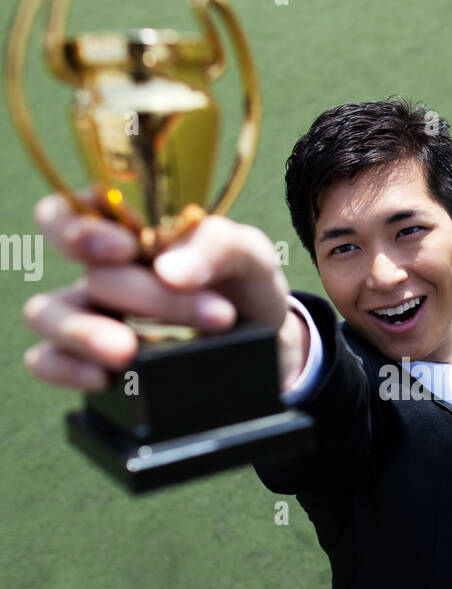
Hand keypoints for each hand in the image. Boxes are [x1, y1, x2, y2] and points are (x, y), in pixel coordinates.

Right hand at [22, 191, 309, 394]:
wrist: (266, 344)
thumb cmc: (243, 285)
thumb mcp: (249, 254)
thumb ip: (217, 245)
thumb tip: (171, 270)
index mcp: (129, 232)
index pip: (71, 211)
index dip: (81, 225)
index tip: (129, 246)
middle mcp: (103, 272)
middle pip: (87, 272)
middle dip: (137, 292)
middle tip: (185, 307)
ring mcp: (91, 317)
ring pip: (48, 314)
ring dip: (84, 331)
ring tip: (128, 351)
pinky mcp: (91, 362)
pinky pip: (48, 361)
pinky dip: (68, 368)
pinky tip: (105, 377)